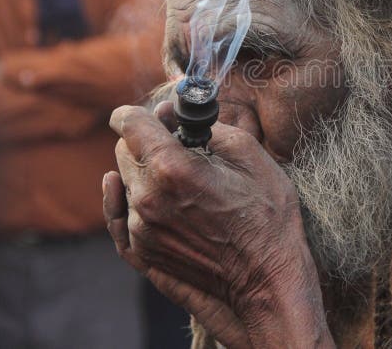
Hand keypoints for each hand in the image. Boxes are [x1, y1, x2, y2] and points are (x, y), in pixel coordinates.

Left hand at [104, 102, 331, 346]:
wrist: (267, 279)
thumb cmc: (267, 216)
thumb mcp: (250, 155)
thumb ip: (209, 127)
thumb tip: (179, 117)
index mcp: (172, 168)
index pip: (129, 123)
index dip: (137, 111)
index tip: (150, 113)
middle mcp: (147, 198)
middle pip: (123, 151)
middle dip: (145, 140)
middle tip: (176, 142)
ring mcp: (141, 229)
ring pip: (125, 182)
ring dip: (146, 172)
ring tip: (182, 178)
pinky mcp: (143, 251)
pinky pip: (123, 214)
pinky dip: (133, 198)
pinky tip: (151, 195)